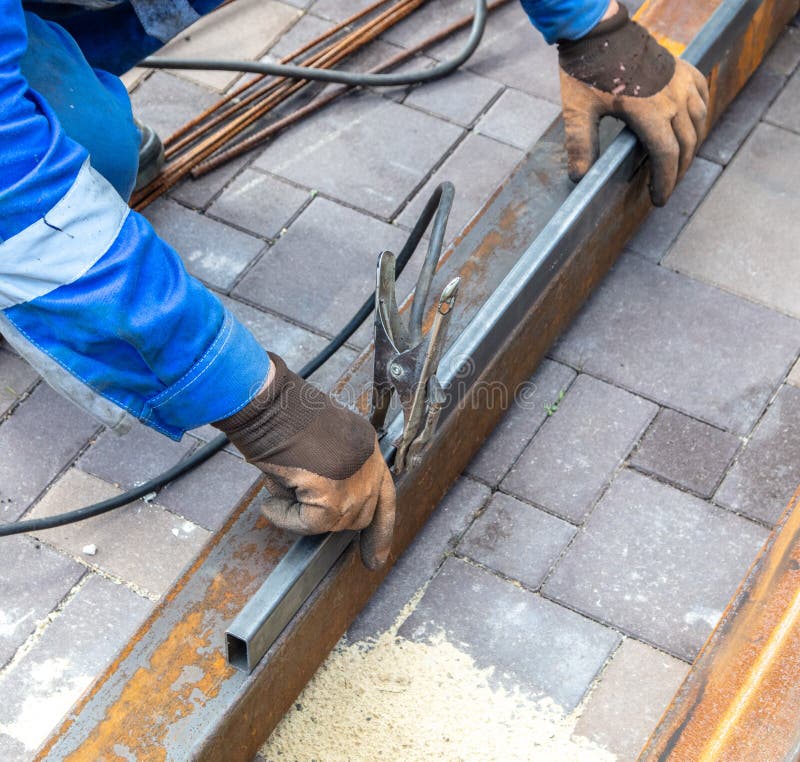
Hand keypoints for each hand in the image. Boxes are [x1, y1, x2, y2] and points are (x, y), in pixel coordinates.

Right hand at [213, 353, 395, 569]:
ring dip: (303, 514)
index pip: (384, 492)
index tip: (376, 557)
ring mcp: (354, 480)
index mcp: (367, 443)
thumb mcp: (317, 440)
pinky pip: (308, 524)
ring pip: (334, 522)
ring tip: (278, 489)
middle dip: (344, 527)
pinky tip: (270, 501)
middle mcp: (369, 461)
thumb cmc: (278, 412)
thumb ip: (330, 469)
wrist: (265, 402)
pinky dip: (285, 517)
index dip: (381, 527)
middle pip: (364, 512)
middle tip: (321, 533)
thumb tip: (319, 504)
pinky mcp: (333, 497)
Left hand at [557, 3, 708, 205]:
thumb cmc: (586, 70)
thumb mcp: (577, 111)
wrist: (598, 30)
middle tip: (665, 188)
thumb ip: (579, 145)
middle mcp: (673, 98)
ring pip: (699, 121)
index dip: (665, 182)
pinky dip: (700, 114)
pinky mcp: (682, 68)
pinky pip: (702, 94)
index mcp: (650, 112)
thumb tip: (579, 178)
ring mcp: (681, 81)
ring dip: (692, 146)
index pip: (667, 157)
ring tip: (677, 163)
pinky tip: (691, 125)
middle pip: (687, 144)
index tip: (658, 199)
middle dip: (678, 171)